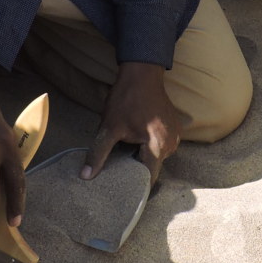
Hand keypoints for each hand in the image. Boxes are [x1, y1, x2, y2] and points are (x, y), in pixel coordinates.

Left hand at [83, 62, 182, 185]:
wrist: (142, 73)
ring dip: (142, 154)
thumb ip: (98, 153)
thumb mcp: (109, 127)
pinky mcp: (175, 128)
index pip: (148, 178)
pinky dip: (149, 145)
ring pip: (156, 156)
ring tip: (127, 147)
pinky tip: (136, 136)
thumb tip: (85, 176)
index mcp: (158, 146)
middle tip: (118, 163)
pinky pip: (161, 145)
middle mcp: (172, 144)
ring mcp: (176, 135)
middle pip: (152, 167)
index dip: (134, 185)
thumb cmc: (126, 99)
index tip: (121, 189)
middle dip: (135, 167)